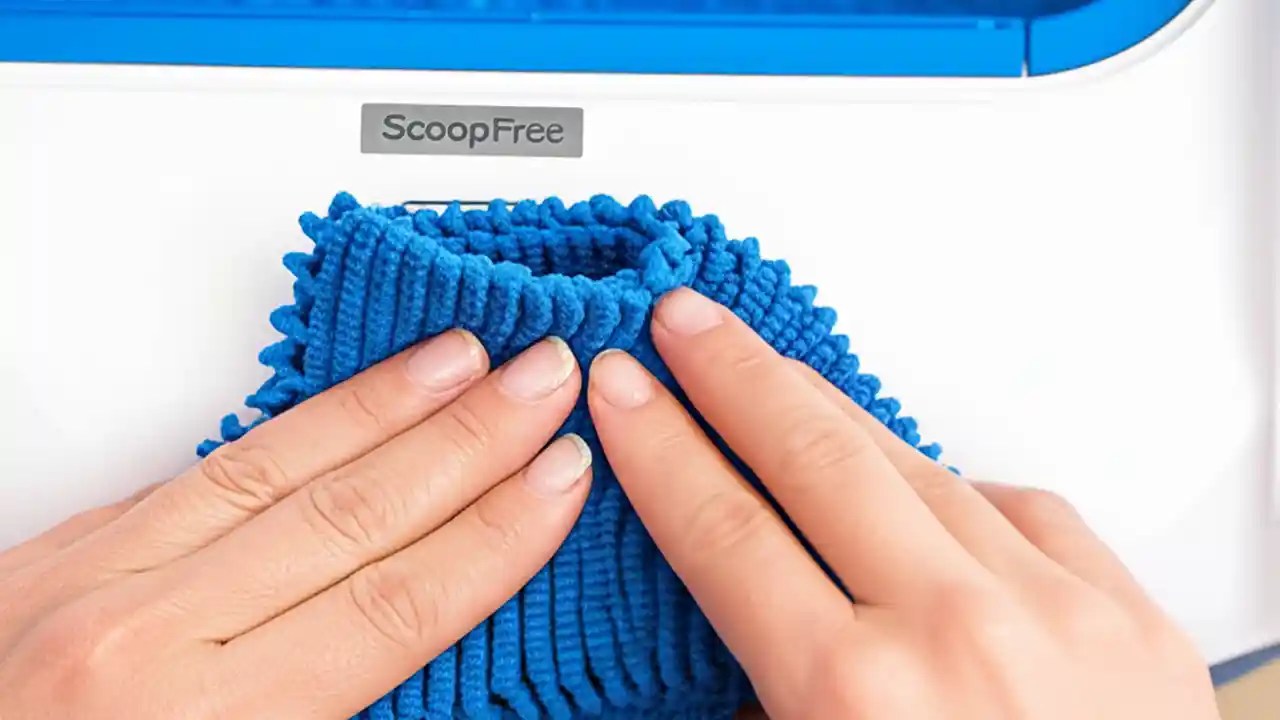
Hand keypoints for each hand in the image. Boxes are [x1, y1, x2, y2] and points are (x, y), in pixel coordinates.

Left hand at [0, 333, 591, 718]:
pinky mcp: (59, 550)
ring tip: (466, 360)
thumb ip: (337, 710)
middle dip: (468, 439)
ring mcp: (91, 579)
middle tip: (544, 380)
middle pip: (352, 513)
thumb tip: (430, 653)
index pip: (395, 604)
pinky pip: (197, 468)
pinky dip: (288, 426)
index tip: (562, 479)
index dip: (495, 535)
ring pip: (274, 465)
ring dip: (388, 406)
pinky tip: (345, 401)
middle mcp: (144, 635)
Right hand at [587, 288, 1220, 719]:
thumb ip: (762, 709)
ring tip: (775, 375)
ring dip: (831, 411)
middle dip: (733, 372)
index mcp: (854, 699)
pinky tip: (920, 479)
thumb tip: (733, 646)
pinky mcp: (1127, 612)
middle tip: (685, 318)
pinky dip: (954, 486)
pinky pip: (1018, 507)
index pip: (722, 530)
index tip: (622, 388)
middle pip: (812, 454)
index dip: (660, 446)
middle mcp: (953, 633)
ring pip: (913, 463)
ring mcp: (1053, 610)